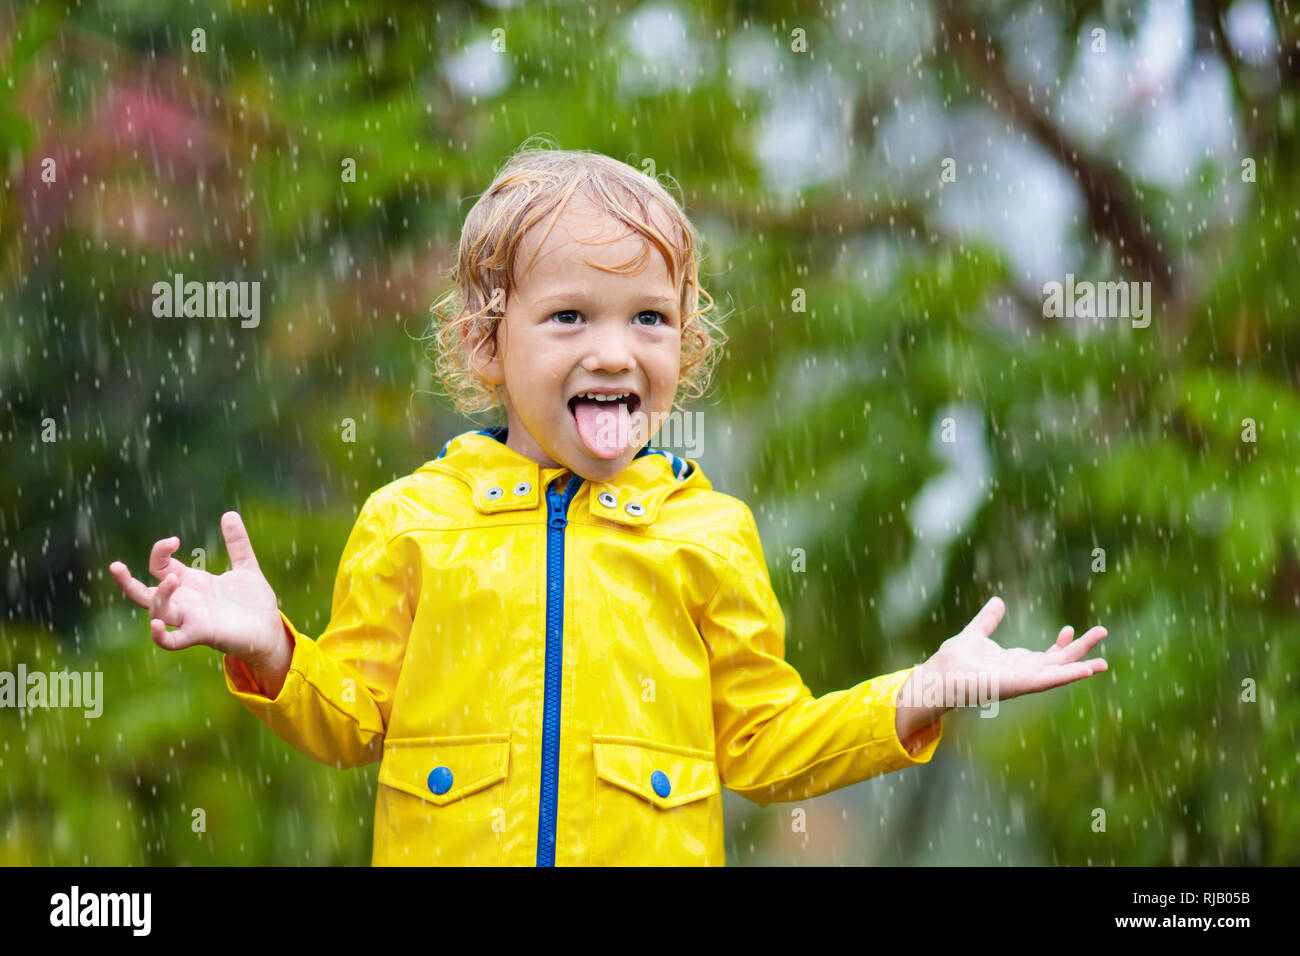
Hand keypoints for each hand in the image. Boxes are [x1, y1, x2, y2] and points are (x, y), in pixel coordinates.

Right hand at [109, 512, 290, 685]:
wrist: (270, 629)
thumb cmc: (253, 602)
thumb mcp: (246, 567)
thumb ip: (237, 543)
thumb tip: (230, 513)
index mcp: (191, 583)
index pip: (160, 566)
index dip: (160, 551)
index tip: (174, 540)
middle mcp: (185, 601)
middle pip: (142, 593)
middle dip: (125, 581)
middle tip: (115, 566)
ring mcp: (190, 619)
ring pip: (156, 610)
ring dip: (159, 595)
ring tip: (173, 578)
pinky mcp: (200, 634)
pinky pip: (171, 640)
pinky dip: (160, 635)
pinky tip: (155, 625)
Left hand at [895, 596, 1108, 740]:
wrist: (939, 675)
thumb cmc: (953, 660)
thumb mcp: (975, 633)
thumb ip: (988, 620)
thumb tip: (998, 601)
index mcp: (1016, 662)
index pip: (1046, 654)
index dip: (1061, 643)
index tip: (1070, 627)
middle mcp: (1023, 673)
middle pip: (1059, 662)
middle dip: (1081, 650)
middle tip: (1103, 632)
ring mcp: (1023, 681)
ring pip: (1058, 673)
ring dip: (1080, 667)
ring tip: (1104, 663)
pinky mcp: (1019, 685)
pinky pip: (1048, 680)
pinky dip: (1067, 676)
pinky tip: (1084, 670)